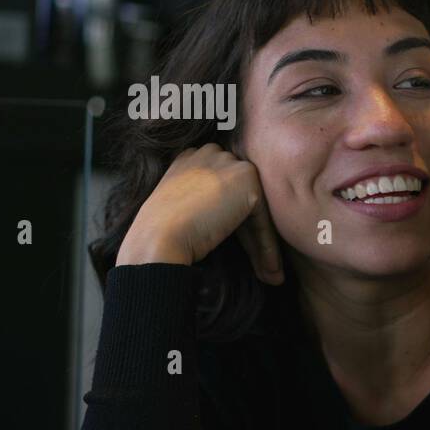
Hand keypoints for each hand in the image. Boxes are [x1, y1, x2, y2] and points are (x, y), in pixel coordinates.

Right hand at [116, 142, 284, 284]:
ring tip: (271, 275)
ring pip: (256, 208)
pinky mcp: (247, 179)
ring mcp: (228, 163)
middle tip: (264, 269)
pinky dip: (268, 244)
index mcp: (190, 158)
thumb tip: (227, 218)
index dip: (235, 225)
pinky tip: (271, 269)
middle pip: (242, 198)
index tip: (243, 253)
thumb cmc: (161, 232)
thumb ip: (204, 200)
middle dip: (252, 234)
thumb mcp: (180, 206)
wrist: (158, 236)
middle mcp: (211, 153)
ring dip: (264, 243)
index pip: (223, 190)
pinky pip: (265, 217)